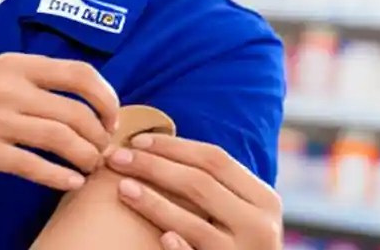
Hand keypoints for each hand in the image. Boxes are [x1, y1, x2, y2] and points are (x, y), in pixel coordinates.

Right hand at [0, 52, 119, 190]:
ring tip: (89, 168)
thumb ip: (22, 79)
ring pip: (63, 140)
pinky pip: (35, 167)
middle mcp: (8, 89)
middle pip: (77, 112)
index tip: (110, 117)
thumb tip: (69, 97)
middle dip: (100, 136)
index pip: (79, 74)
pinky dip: (60, 177)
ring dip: (86, 157)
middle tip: (102, 150)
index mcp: (11, 65)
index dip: (106, 98)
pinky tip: (68, 183)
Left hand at [107, 134, 281, 249]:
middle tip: (116, 158)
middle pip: (200, 184)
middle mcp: (260, 226)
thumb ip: (212, 184)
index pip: (215, 159)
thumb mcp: (238, 210)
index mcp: (263, 199)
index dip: (173, 146)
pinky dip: (180, 248)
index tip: (135, 140)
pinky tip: (162, 237)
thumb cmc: (235, 239)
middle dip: (153, 166)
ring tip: (122, 187)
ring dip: (153, 202)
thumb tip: (152, 146)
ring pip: (193, 223)